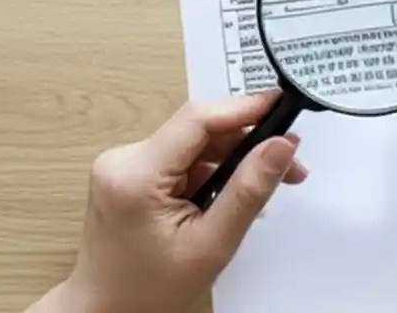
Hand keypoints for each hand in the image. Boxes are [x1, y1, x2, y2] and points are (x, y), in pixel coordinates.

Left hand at [27, 90, 308, 312]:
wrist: (106, 312)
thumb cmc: (149, 290)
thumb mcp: (211, 243)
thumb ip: (248, 190)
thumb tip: (282, 145)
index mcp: (135, 175)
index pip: (197, 119)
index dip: (244, 108)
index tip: (283, 105)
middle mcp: (122, 160)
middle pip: (199, 130)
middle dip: (247, 143)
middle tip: (289, 164)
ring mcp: (124, 165)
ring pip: (194, 144)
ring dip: (232, 160)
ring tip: (265, 188)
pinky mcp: (130, 173)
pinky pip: (182, 158)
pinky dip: (211, 171)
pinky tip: (231, 195)